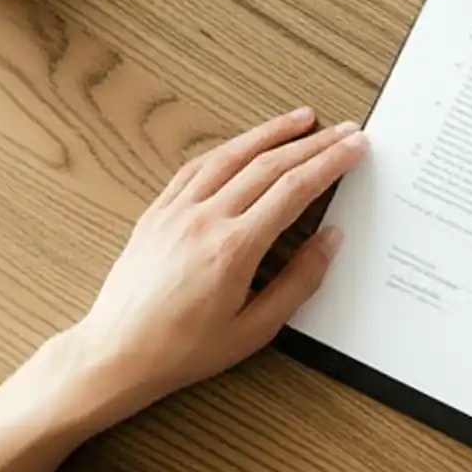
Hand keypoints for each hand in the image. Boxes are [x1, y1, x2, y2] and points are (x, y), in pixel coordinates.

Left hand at [73, 108, 367, 419]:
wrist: (117, 353)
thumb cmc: (182, 350)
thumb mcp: (254, 330)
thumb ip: (299, 282)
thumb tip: (329, 240)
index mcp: (234, 249)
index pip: (294, 189)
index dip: (330, 163)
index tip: (354, 147)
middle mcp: (205, 219)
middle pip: (270, 165)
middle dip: (314, 143)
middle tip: (343, 129)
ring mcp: (177, 210)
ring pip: (232, 155)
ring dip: (271, 132)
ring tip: (302, 118)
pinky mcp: (157, 212)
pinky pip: (196, 167)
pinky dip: (228, 148)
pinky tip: (244, 141)